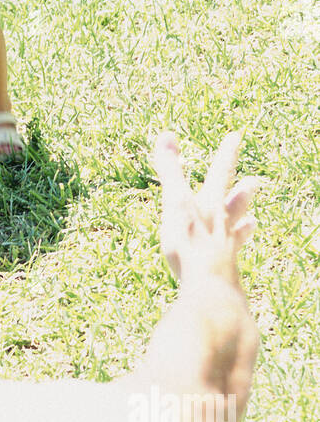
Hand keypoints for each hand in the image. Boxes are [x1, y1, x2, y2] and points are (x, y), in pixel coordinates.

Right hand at [152, 130, 259, 286]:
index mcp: (210, 205)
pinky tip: (235, 257)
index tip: (236, 138)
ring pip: (237, 231)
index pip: (220, 173)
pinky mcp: (224, 270)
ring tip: (252, 222)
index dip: (227, 155)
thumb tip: (166, 134)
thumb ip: (170, 170)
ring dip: (242, 223)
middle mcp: (222, 224)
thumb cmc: (190, 243)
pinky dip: (232, 255)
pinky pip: (230, 258)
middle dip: (242, 192)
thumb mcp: (176, 202)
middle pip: (235, 202)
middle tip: (255, 183)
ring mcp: (226, 247)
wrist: (208, 286)